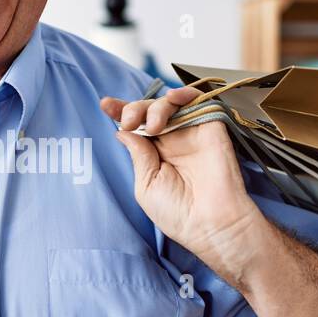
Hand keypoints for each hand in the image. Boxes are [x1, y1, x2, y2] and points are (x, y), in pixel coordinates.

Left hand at [100, 87, 265, 288]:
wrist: (212, 223)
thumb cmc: (179, 214)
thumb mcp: (147, 186)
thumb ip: (138, 156)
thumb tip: (123, 132)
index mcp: (154, 155)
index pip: (135, 127)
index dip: (120, 113)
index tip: (105, 105)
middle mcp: (171, 141)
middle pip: (148, 111)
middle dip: (133, 109)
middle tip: (128, 122)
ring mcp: (191, 133)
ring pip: (169, 104)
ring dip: (155, 106)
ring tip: (152, 125)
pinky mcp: (211, 127)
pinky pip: (199, 101)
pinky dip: (185, 93)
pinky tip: (173, 98)